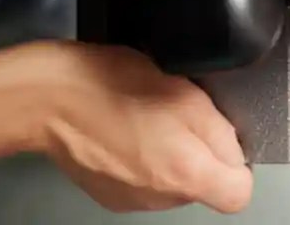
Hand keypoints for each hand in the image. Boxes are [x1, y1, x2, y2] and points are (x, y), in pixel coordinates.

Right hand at [34, 41, 251, 213]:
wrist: (52, 99)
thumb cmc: (118, 87)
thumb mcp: (190, 95)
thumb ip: (222, 133)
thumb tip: (235, 155)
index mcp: (186, 174)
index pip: (237, 195)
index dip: (237, 166)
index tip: (224, 142)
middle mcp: (161, 198)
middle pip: (204, 187)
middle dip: (202, 156)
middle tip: (180, 120)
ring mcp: (133, 201)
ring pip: (174, 185)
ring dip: (172, 159)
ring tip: (151, 123)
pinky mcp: (110, 196)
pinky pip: (145, 184)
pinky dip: (145, 164)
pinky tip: (130, 135)